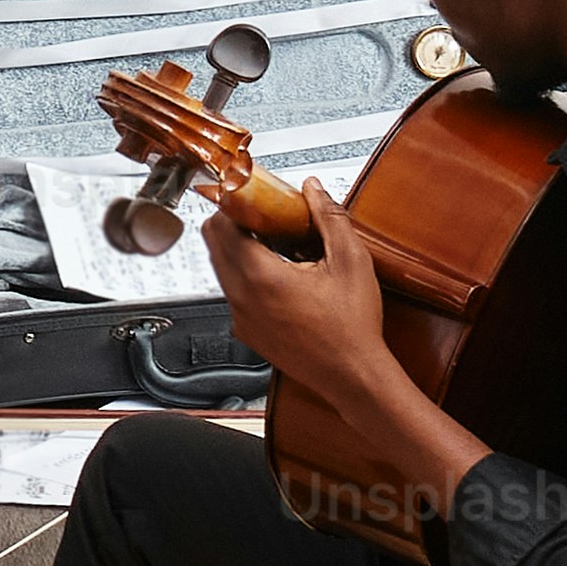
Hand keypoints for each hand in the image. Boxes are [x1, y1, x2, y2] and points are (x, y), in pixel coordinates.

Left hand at [201, 179, 396, 404]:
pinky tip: (278, 272)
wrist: (352, 375)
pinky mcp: (246, 330)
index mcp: (261, 277)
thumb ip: (330, 218)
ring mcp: (240, 316)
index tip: (251, 193)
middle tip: (262, 212)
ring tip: (274, 240)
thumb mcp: (351, 262)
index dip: (233, 202)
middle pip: (214, 242)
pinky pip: (232, 291)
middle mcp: (242, 297)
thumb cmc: (352, 328)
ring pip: (221, 267)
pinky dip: (245, 273)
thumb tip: (314, 190)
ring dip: (238, 246)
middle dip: (233, 221)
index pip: (222, 224)